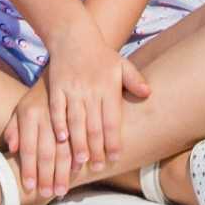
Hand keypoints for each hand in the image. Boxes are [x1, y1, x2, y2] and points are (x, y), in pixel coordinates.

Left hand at [4, 81, 72, 204]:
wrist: (66, 65)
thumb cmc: (40, 95)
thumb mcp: (23, 106)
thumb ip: (14, 126)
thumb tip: (12, 147)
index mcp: (29, 113)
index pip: (28, 147)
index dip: (28, 169)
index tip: (29, 189)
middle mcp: (46, 114)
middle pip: (46, 152)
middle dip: (47, 176)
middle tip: (49, 194)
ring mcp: (65, 114)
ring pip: (65, 148)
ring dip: (65, 171)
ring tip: (64, 190)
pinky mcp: (82, 112)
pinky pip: (82, 138)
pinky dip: (82, 155)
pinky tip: (82, 169)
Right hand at [33, 23, 147, 181]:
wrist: (74, 36)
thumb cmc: (101, 55)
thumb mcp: (121, 65)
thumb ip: (134, 80)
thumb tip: (148, 93)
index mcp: (108, 87)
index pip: (112, 120)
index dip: (113, 141)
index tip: (115, 158)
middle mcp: (91, 89)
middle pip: (93, 125)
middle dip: (95, 149)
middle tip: (96, 168)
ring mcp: (72, 89)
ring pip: (75, 121)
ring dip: (77, 143)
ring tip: (79, 162)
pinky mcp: (56, 88)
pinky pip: (56, 110)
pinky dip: (58, 125)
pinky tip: (60, 140)